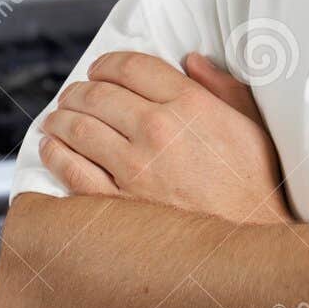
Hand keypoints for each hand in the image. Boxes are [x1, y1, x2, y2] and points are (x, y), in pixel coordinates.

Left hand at [39, 50, 290, 224]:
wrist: (250, 245)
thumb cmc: (256, 186)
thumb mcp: (251, 125)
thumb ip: (221, 87)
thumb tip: (193, 62)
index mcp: (190, 105)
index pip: (131, 66)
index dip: (108, 63)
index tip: (100, 68)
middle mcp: (157, 130)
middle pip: (97, 93)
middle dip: (80, 89)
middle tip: (74, 93)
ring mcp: (133, 168)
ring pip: (77, 127)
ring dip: (60, 117)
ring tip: (57, 118)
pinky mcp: (117, 203)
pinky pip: (71, 170)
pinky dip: (55, 154)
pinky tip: (52, 148)